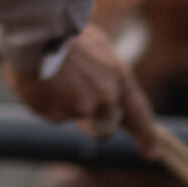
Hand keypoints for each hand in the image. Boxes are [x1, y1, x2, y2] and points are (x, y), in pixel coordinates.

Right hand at [3, 24, 158, 157]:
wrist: (35, 32)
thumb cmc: (63, 34)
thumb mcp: (97, 47)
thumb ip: (107, 74)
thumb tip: (110, 94)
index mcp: (119, 76)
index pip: (138, 113)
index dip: (147, 135)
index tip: (153, 154)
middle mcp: (106, 96)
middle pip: (107, 125)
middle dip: (95, 118)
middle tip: (76, 94)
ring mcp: (83, 107)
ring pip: (78, 119)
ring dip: (68, 107)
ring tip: (53, 79)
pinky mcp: (58, 114)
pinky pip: (54, 115)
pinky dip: (47, 102)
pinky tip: (39, 82)